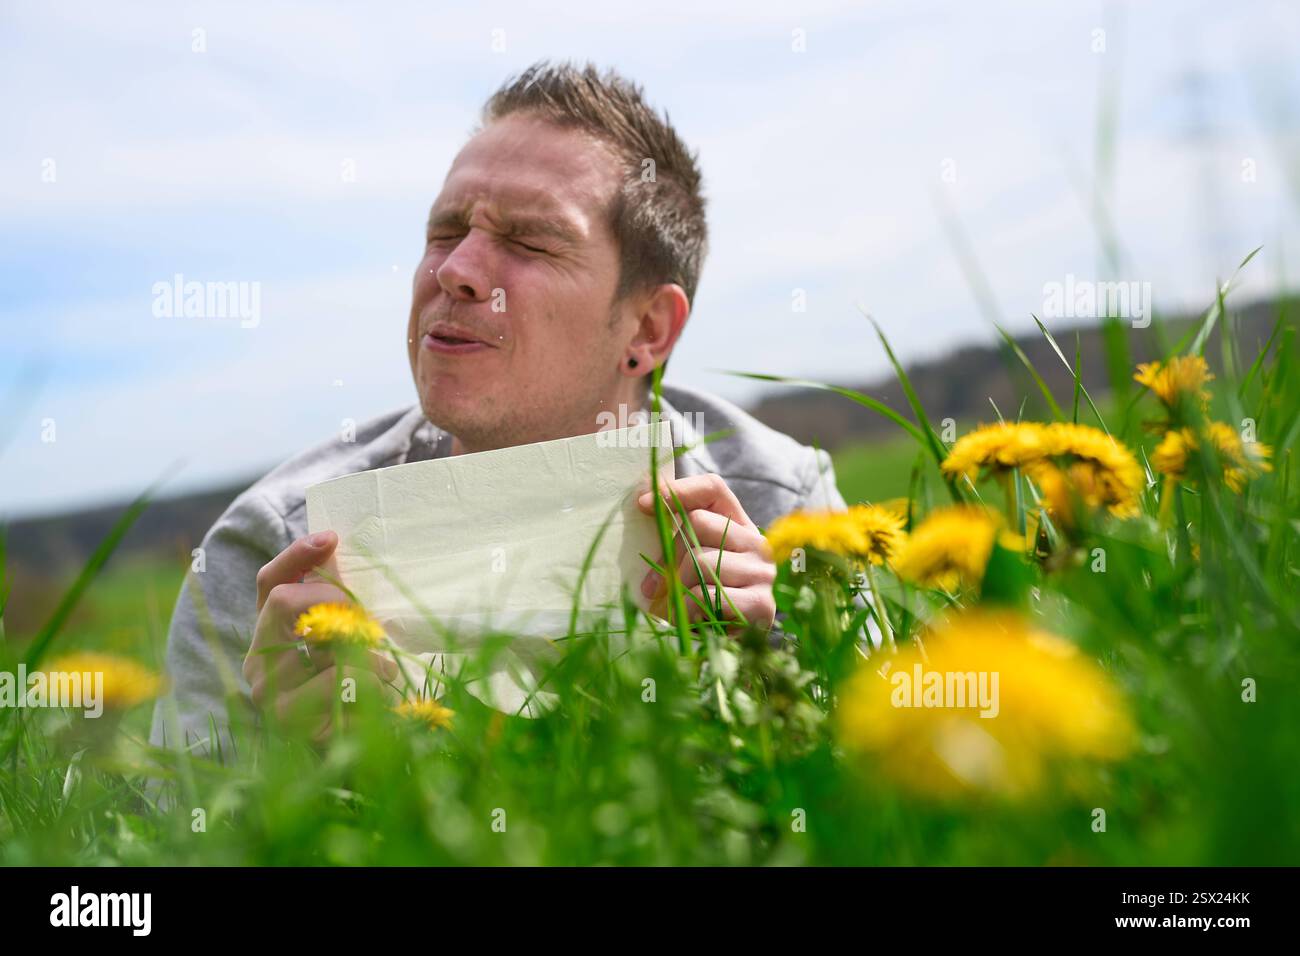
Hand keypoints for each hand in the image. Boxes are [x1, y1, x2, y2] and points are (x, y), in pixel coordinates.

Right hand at [243, 530, 399, 742]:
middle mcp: (257, 665)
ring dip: (368, 655)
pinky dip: (371, 686)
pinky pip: (341, 688)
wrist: (345, 752)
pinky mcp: (293, 726)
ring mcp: (270, 696)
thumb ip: (329, 591)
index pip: (269, 582)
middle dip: (337, 602)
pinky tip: (382, 693)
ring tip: (387, 668)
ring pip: (321, 645)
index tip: (330, 538)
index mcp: (264, 636)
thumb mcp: (335, 636)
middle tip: (371, 624)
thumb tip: (330, 539)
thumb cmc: (343, 684)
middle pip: (288, 603)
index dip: (296, 555)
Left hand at [636, 474, 775, 632]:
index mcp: (738, 524)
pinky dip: (689, 610)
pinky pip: (708, 595)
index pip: (713, 488)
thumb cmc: (705, 600)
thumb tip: (642, 512)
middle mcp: (756, 542)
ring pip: (700, 561)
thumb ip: (672, 541)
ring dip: (677, 589)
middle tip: (656, 587)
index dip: (678, 491)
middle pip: (699, 523)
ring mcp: (762, 572)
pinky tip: (693, 620)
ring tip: (676, 608)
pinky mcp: (761, 602)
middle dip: (670, 557)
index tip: (643, 505)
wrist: (736, 647)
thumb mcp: (687, 563)